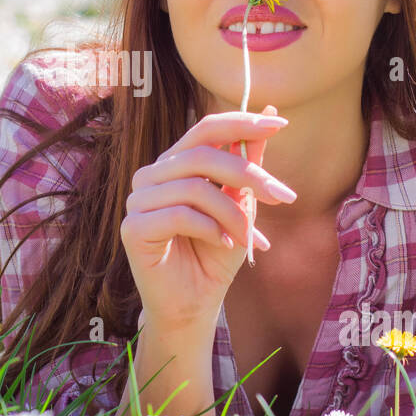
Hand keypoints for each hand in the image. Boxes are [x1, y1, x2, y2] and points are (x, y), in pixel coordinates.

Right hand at [120, 105, 296, 331]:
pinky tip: (222, 243)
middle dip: (249, 174)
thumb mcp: (242, 204)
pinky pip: (179, 215)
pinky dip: (210, 229)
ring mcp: (138, 200)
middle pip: (202, 154)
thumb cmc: (216, 254)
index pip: (204, 128)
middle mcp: (152, 176)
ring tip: (248, 237)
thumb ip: (250, 161)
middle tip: (283, 196)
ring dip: (232, 213)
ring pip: (194, 187)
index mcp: (175, 164)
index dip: (241, 122)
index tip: (281, 123)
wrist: (196, 303)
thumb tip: (271, 111)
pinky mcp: (133, 227)